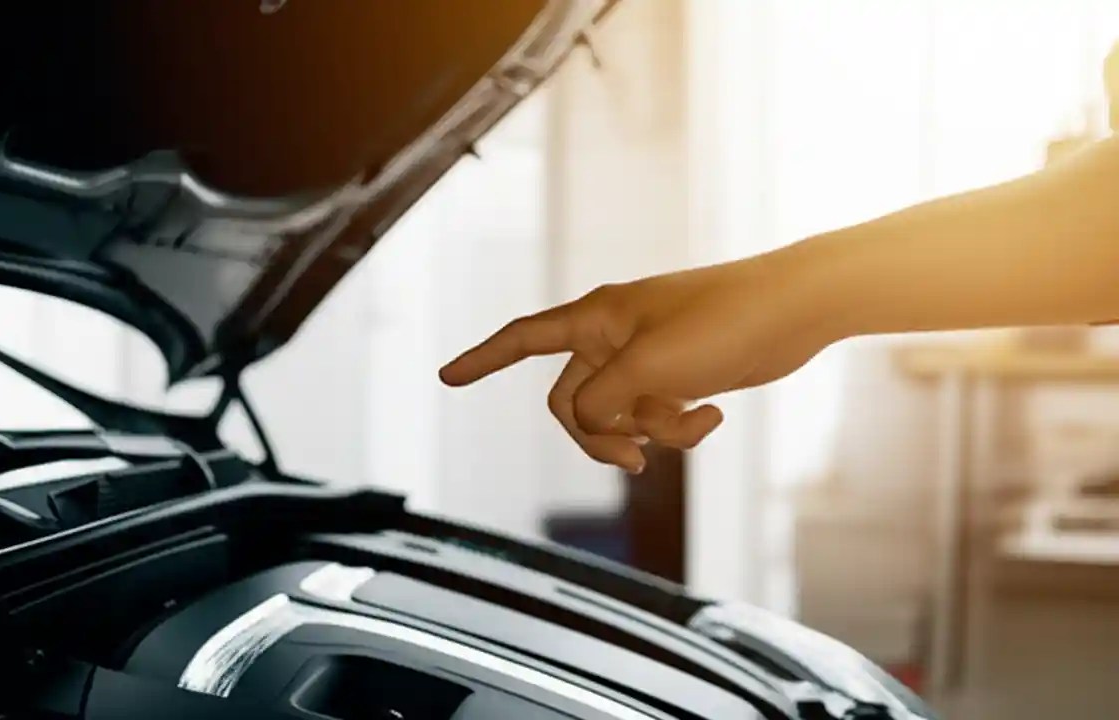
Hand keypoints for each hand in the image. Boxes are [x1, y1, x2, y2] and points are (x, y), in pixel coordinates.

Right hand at [438, 252, 838, 472]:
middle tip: (634, 460)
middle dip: (599, 435)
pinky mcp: (679, 374)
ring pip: (618, 416)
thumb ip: (600, 402)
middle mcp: (613, 336)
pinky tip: (713, 418)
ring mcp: (646, 357)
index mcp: (595, 319)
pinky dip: (679, 427)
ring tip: (693, 422)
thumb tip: (590, 426)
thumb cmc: (721, 323)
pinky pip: (656, 417)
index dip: (482, 359)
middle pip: (573, 401)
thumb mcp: (648, 368)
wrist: (792, 311)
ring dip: (651, 432)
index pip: (522, 340)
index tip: (446, 377)